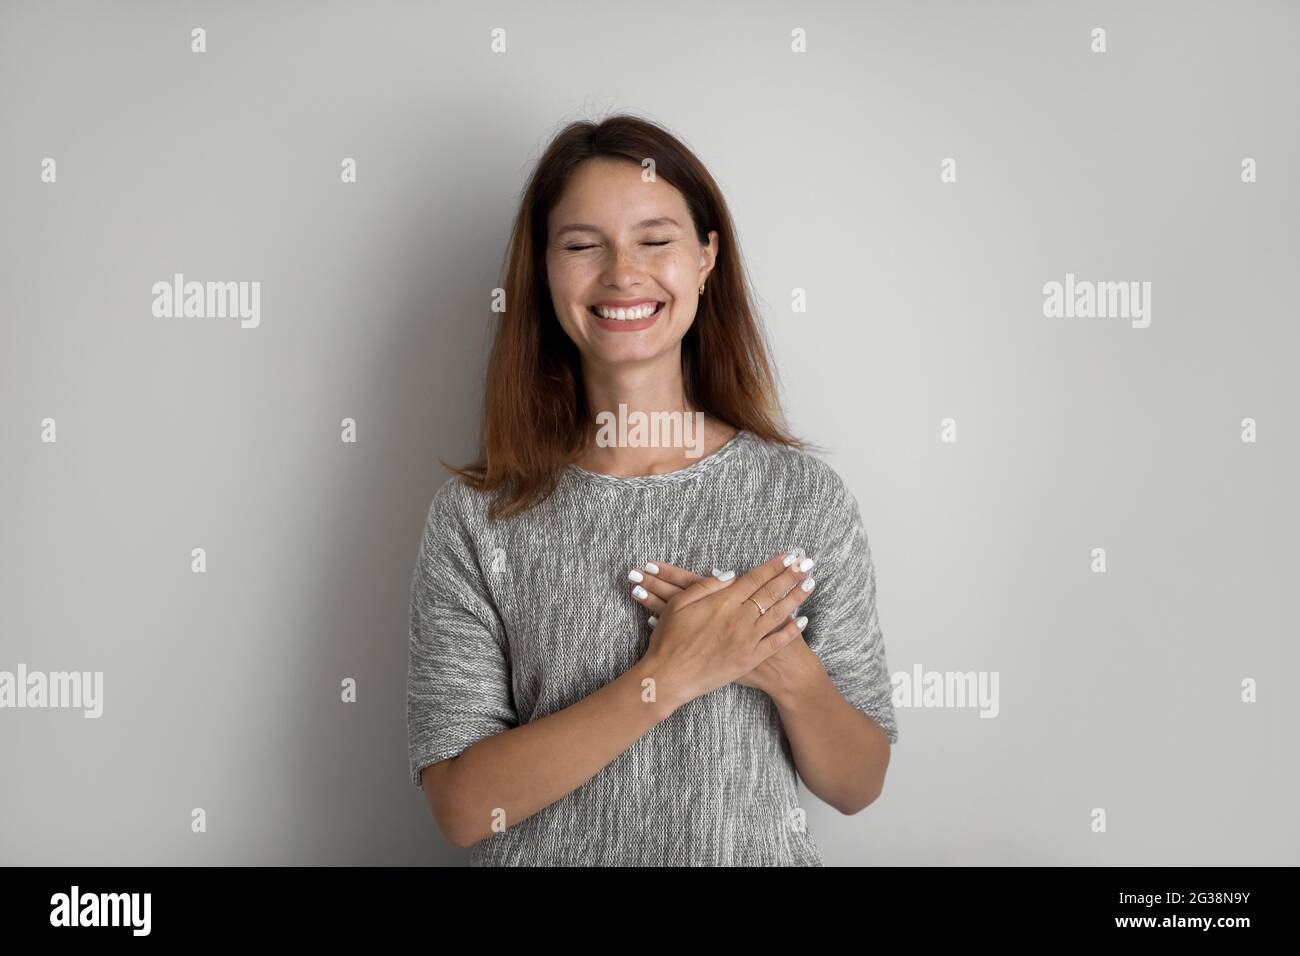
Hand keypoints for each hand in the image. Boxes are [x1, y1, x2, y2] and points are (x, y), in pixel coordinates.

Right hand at [627, 551, 817, 702]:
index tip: (788, 556)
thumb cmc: (669, 639)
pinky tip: (802, 620)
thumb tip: (731, 574)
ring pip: (778, 613)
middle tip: (807, 563)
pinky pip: (776, 642)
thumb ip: (706, 586)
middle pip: (771, 592)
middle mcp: (739, 618)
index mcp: (723, 602)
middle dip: (790, 576)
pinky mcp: (750, 659)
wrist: (669, 677)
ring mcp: (747, 639)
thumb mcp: (679, 604)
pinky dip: (791, 631)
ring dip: (796, 597)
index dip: (773, 566)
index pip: (755, 578)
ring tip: (810, 584)